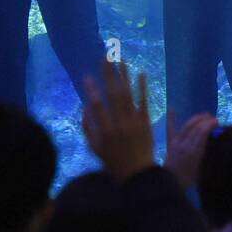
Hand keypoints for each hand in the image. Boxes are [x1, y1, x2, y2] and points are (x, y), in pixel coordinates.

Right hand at [82, 60, 155, 181]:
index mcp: (104, 130)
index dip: (91, 90)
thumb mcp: (94, 148)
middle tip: (106, 58)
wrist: (137, 173)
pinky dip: (143, 87)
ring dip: (125, 76)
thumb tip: (85, 107)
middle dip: (109, 74)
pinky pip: (144, 102)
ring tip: (121, 60)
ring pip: (128, 95)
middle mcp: (119, 123)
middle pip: (113, 94)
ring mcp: (134, 122)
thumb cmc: (113, 161)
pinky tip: (141, 73)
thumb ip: (88, 127)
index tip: (86, 76)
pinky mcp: (146, 122)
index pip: (96, 106)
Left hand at [163, 110, 215, 191]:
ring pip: (187, 126)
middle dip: (205, 120)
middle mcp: (184, 144)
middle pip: (195, 128)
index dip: (210, 124)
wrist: (170, 184)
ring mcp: (176, 142)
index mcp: (194, 152)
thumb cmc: (189, 179)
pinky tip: (172, 107)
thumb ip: (208, 156)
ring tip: (204, 115)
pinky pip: (171, 128)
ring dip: (196, 118)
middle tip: (213, 118)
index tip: (217, 122)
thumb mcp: (203, 170)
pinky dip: (171, 118)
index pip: (202, 133)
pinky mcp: (169, 143)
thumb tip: (216, 142)